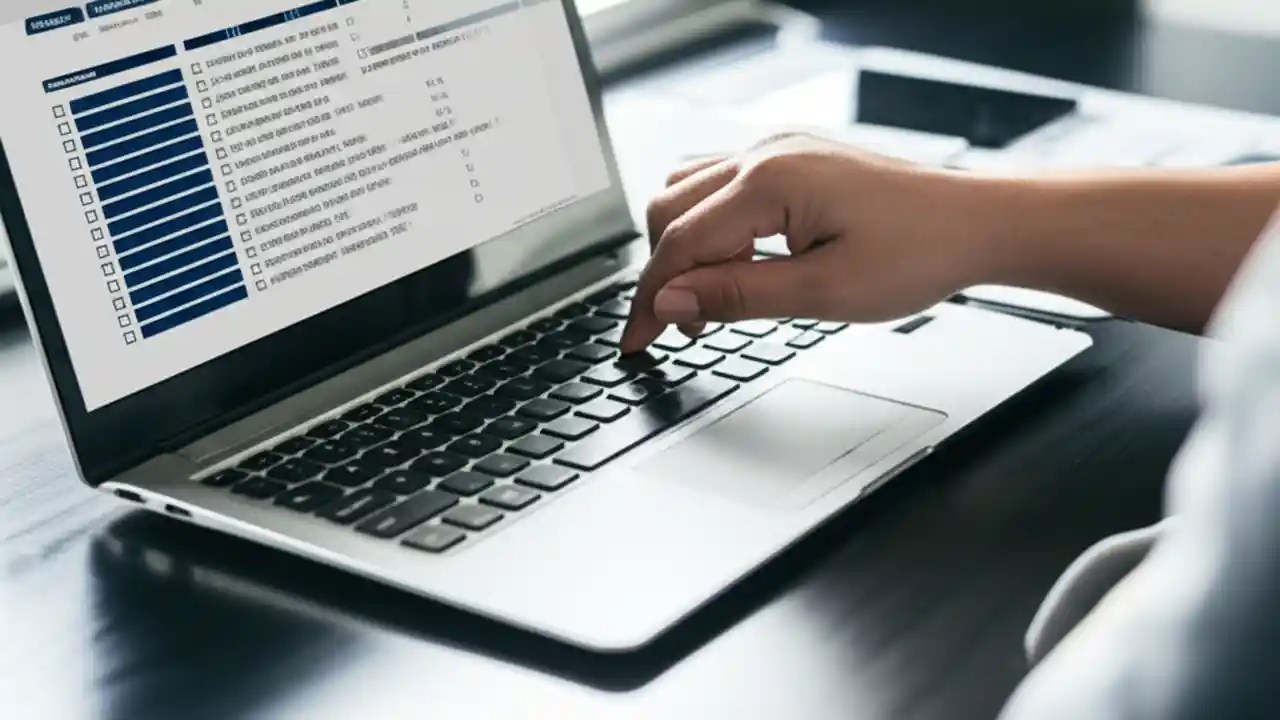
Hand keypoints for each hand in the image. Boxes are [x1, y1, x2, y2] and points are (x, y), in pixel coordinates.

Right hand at [620, 134, 998, 352]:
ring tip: (712, 299)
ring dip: (684, 245)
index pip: (679, 244)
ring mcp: (778, 150)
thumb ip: (738, 295)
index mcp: (769, 180)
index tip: (636, 342)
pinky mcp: (793, 159)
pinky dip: (712, 226)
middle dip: (665, 272)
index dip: (650, 300)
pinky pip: (722, 184)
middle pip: (669, 209)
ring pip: (688, 191)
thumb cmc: (919, 252)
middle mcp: (765, 153)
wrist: (978, 222)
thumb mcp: (823, 292)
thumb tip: (671, 302)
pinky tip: (737, 262)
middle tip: (686, 328)